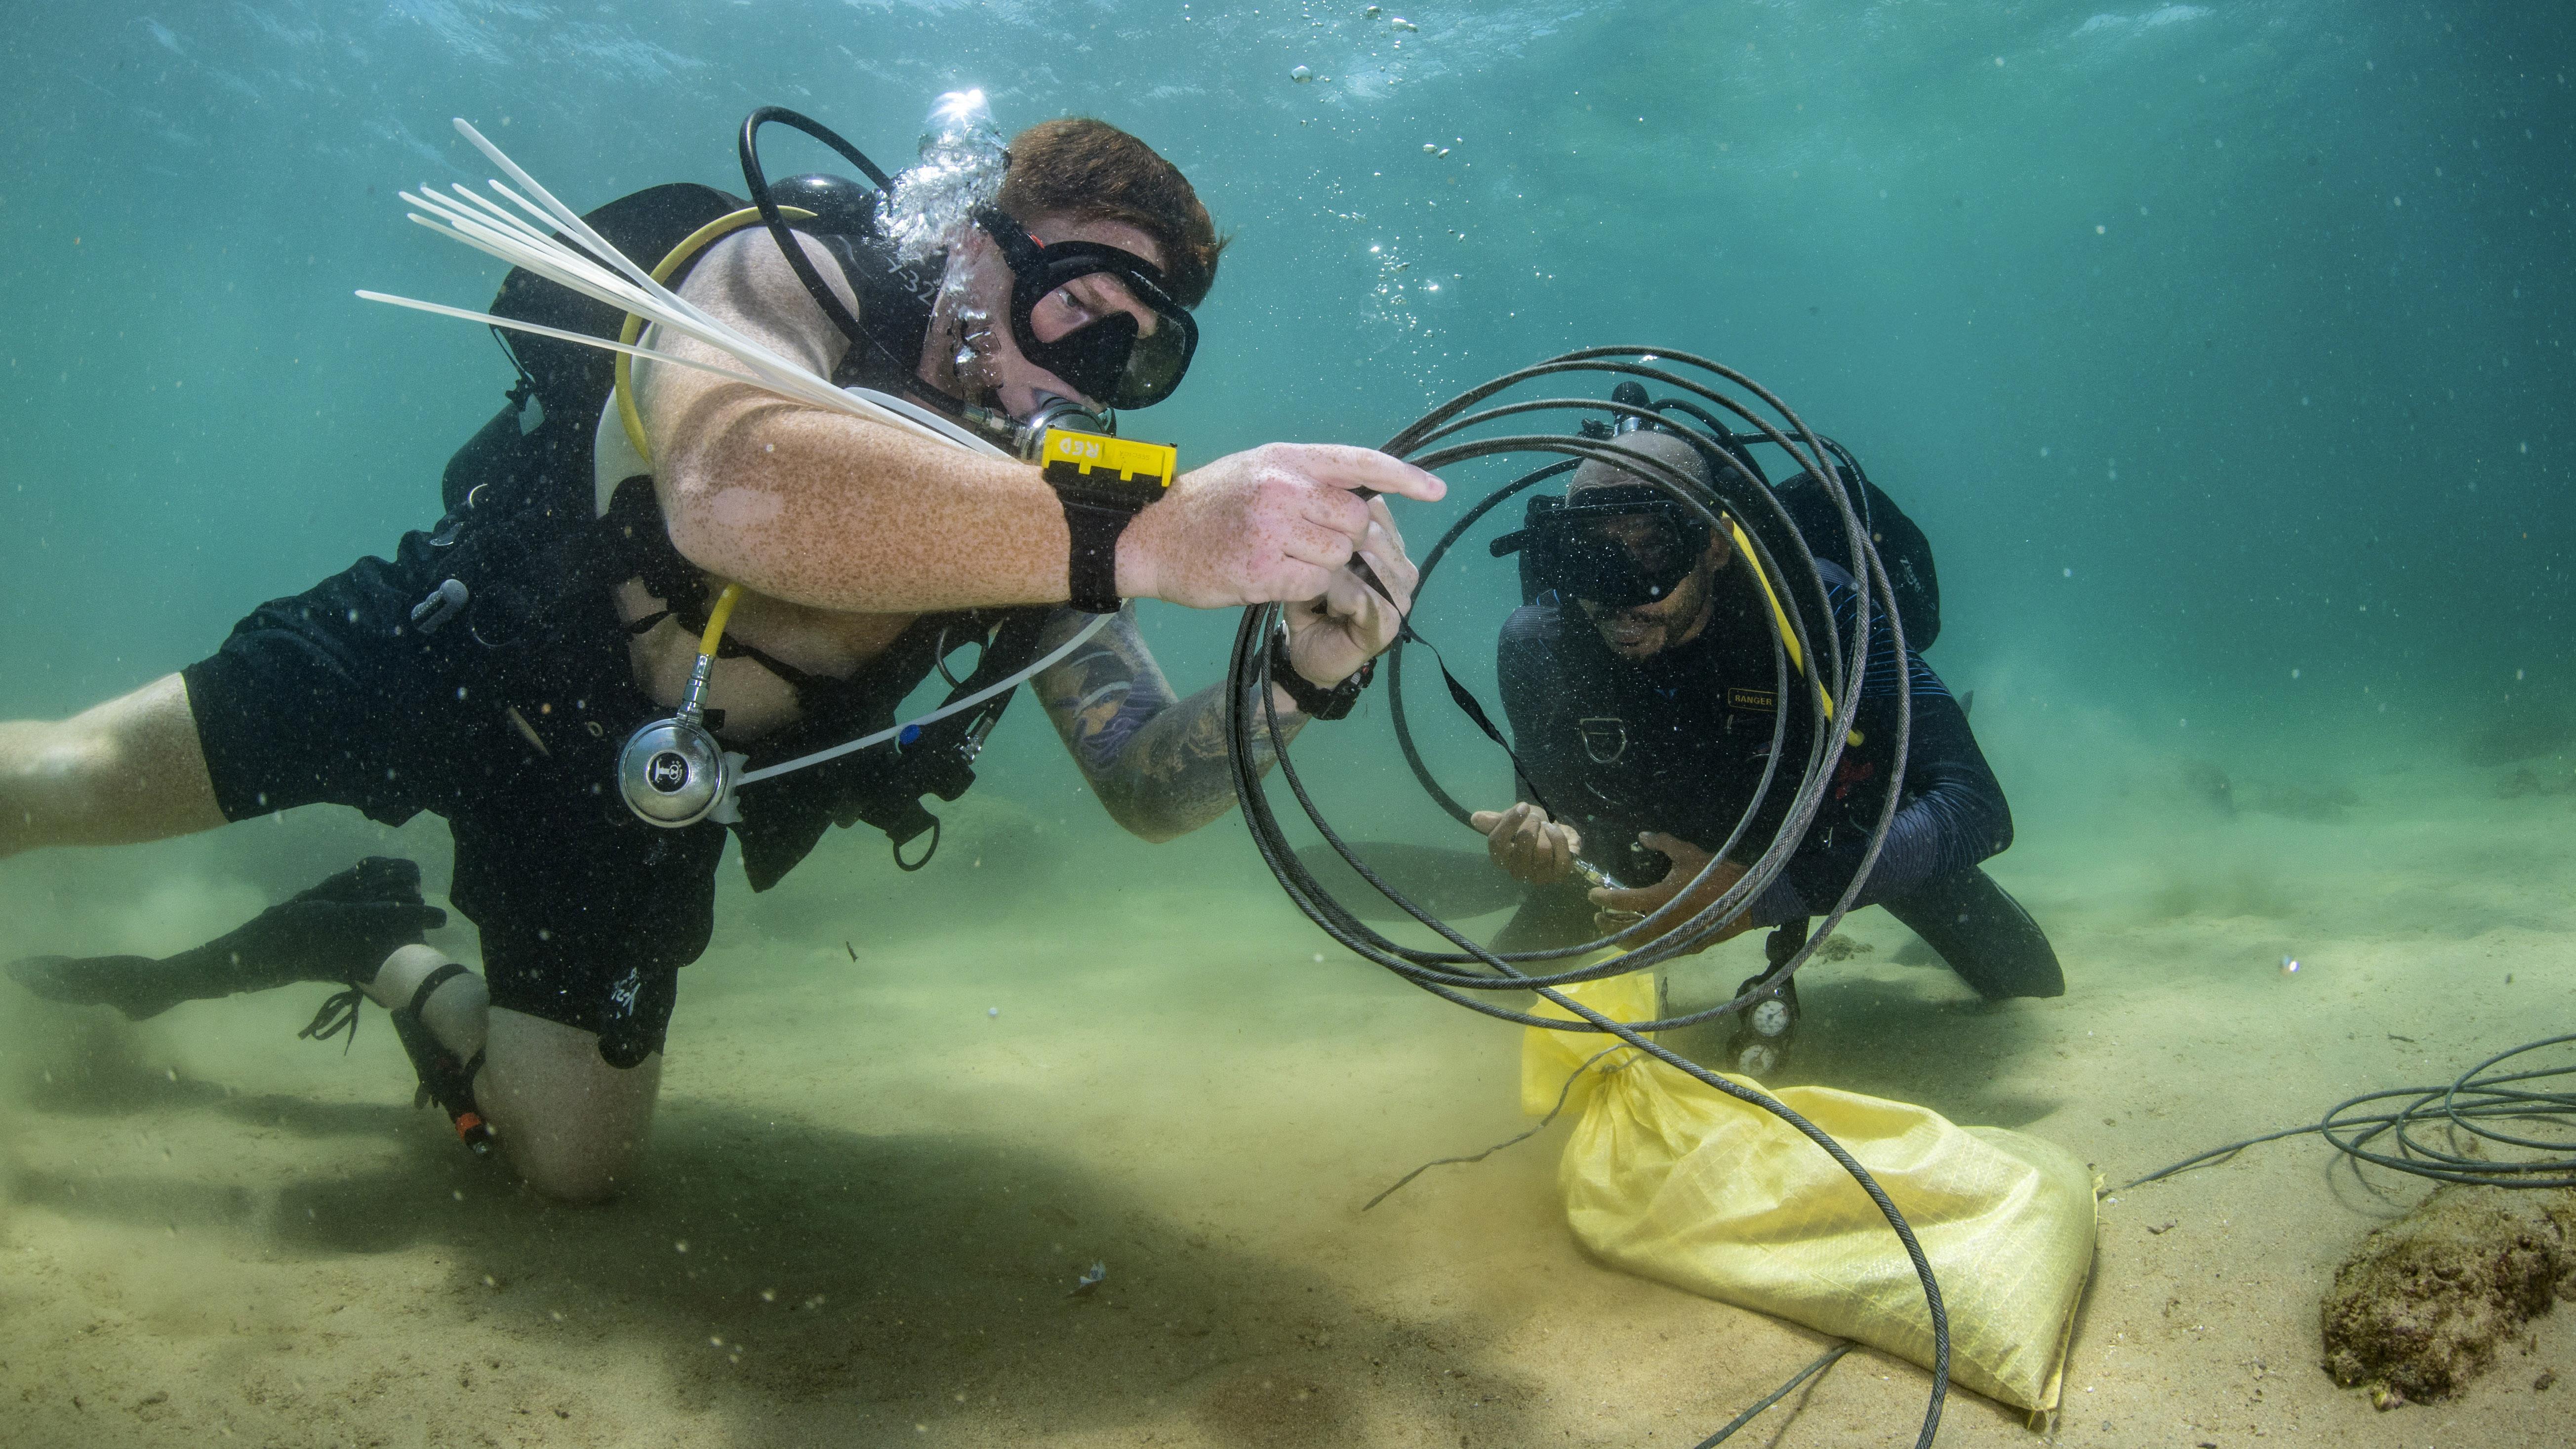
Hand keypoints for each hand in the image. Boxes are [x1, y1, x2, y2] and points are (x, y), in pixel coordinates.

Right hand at [1115, 444, 1443, 609]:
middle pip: (1357, 519)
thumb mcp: (1257, 470)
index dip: (1404, 476)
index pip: (1360, 462)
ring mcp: (1272, 530)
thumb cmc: (1208, 505)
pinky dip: (1305, 589)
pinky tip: (1278, 580)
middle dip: (1355, 539)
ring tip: (1292, 562)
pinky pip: (1313, 585)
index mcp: (1286, 458)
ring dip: (1327, 567)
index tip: (1435, 490)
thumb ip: (1306, 477)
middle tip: (1334, 551)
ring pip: (1338, 556)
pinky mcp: (1261, 571)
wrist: (1150, 535)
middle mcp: (1283, 488)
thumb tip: (1362, 493)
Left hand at [1283, 497, 1417, 686]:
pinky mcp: (1391, 621)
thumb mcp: (1310, 554)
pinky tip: (1326, 604)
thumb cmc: (1307, 597)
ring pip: (1371, 561)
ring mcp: (1401, 594)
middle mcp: (1401, 565)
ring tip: (1320, 589)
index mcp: (1387, 542)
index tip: (1314, 536)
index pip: (1375, 507)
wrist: (1302, 648)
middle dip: (1336, 546)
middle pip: (1373, 531)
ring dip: (1335, 573)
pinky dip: (1337, 596)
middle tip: (1314, 570)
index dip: (1342, 512)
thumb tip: (1327, 487)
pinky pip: (1364, 594)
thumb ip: (1325, 524)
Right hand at [1469, 801, 1582, 884]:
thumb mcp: (1511, 819)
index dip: (1509, 823)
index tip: (1522, 806)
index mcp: (1500, 858)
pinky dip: (1559, 839)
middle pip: (1524, 843)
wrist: (1552, 835)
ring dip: (1547, 831)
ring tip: (1545, 827)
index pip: (1497, 843)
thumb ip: (1494, 820)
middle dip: (1532, 824)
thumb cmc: (1528, 828)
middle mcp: (1516, 871)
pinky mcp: (1557, 876)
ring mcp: (1537, 876)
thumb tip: (1476, 818)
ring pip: (1543, 850)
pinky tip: (1554, 831)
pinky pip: (1561, 857)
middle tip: (1535, 819)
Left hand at [1587, 832, 1753, 950]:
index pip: (1620, 901)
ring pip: (1638, 946)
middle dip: (1607, 924)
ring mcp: (1673, 940)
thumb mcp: (1688, 853)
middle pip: (1623, 931)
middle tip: (1598, 916)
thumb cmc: (1717, 874)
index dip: (1602, 897)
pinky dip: (1643, 945)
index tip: (1592, 894)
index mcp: (1657, 900)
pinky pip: (1657, 950)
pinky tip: (1641, 938)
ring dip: (1622, 938)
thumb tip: (1642, 836)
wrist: (1749, 900)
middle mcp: (1661, 924)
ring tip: (1615, 929)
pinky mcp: (1686, 948)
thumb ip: (1662, 843)